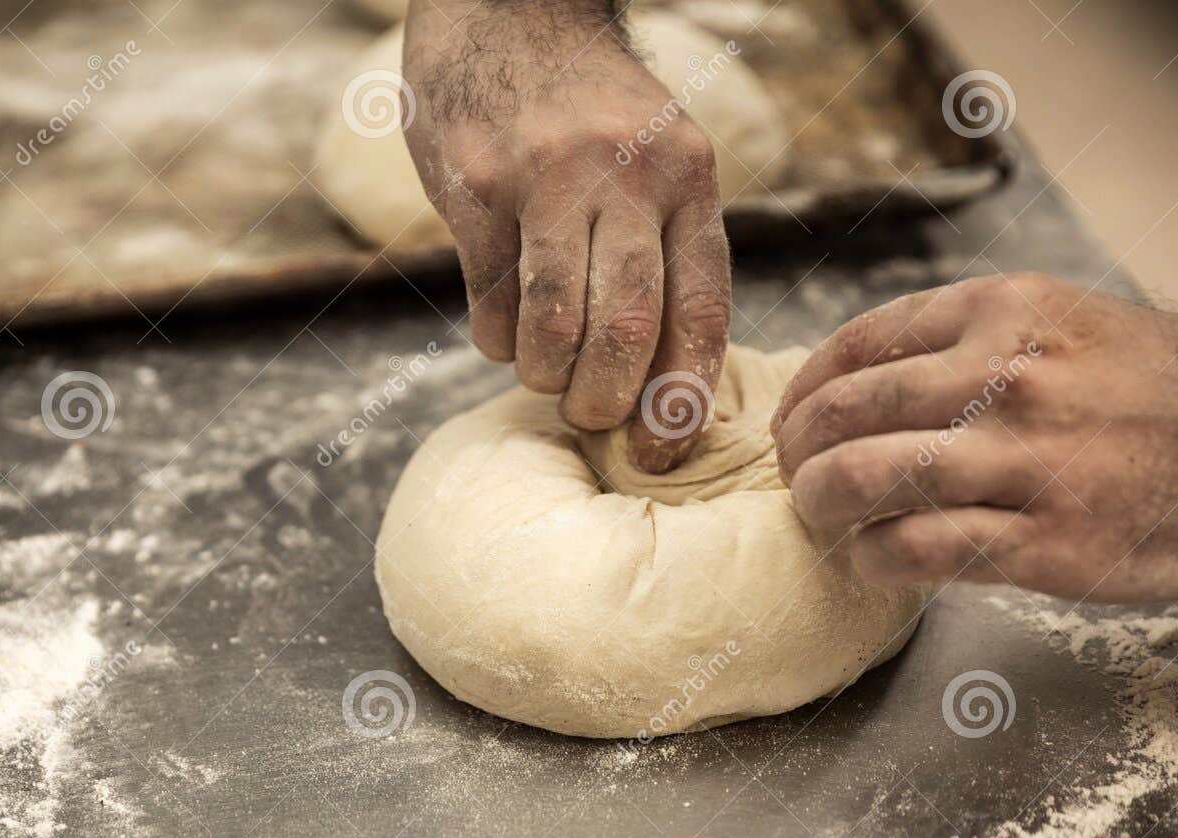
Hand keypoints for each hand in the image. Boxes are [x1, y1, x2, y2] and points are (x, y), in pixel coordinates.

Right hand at [402, 0, 730, 471]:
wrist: (508, 10)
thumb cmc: (589, 113)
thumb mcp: (657, 158)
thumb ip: (665, 250)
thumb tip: (663, 388)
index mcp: (687, 176)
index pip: (702, 309)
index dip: (683, 398)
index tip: (661, 454)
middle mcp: (625, 173)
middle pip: (629, 328)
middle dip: (605, 401)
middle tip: (589, 416)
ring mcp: (546, 176)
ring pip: (555, 324)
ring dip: (545, 376)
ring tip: (544, 375)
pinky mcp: (475, 183)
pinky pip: (490, 299)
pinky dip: (497, 338)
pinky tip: (503, 325)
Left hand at [770, 273, 1177, 602]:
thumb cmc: (1159, 391)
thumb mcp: (1068, 324)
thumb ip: (972, 340)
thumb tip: (869, 379)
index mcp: (1005, 313)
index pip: (859, 343)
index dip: (804, 389)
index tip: (795, 421)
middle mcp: (1007, 378)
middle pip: (845, 411)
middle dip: (797, 451)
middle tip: (795, 476)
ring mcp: (1025, 461)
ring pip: (865, 478)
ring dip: (819, 505)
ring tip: (821, 520)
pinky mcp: (1045, 541)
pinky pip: (916, 549)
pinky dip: (871, 559)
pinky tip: (870, 561)